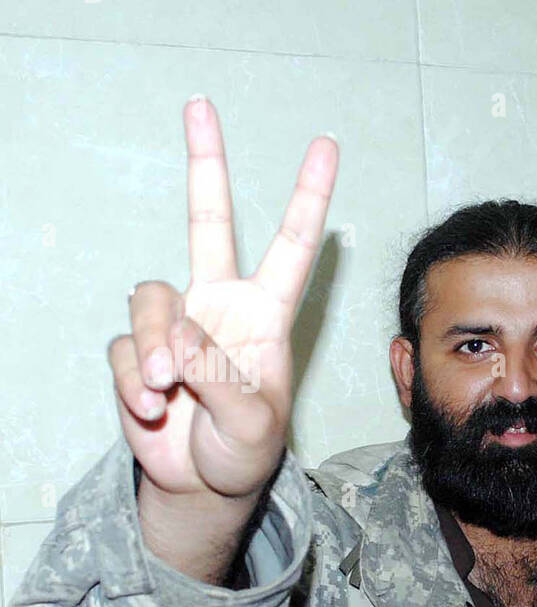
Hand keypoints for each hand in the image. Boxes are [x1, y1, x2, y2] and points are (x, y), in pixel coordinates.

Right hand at [110, 96, 337, 501]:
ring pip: (149, 300)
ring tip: (169, 393)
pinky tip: (152, 410)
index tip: (326, 145)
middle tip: (199, 104)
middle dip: (206, 162)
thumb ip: (220, 378)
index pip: (291, 246)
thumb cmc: (246, 452)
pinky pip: (124, 349)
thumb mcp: (252, 423)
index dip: (307, 197)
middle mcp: (220, 305)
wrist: (204, 485)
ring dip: (155, 349)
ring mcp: (176, 325)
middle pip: (208, 220)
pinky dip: (134, 382)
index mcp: (266, 316)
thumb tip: (177, 336)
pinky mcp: (136, 351)